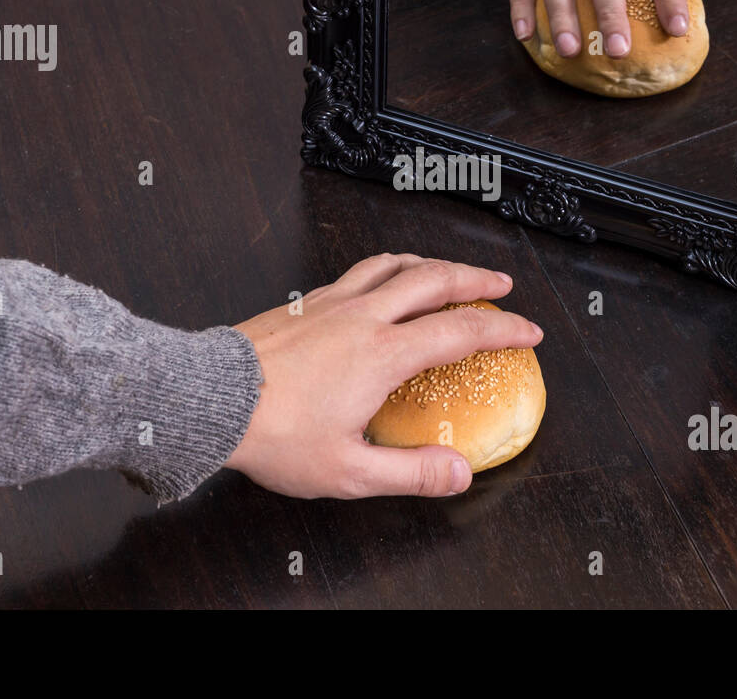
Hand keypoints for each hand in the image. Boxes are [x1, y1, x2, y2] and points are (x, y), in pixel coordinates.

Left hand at [226, 254, 542, 498]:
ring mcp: (332, 303)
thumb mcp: (348, 470)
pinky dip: (387, 269)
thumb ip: (409, 472)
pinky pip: (359, 271)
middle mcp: (364, 318)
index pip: (462, 330)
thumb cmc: (271, 432)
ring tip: (449, 270)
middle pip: (435, 280)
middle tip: (500, 285)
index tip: (527, 331)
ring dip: (432, 264)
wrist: (210, 400)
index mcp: (384, 354)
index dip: (503, 328)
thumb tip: (457, 472)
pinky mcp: (305, 302)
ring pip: (395, 265)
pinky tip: (382, 281)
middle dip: (476, 279)